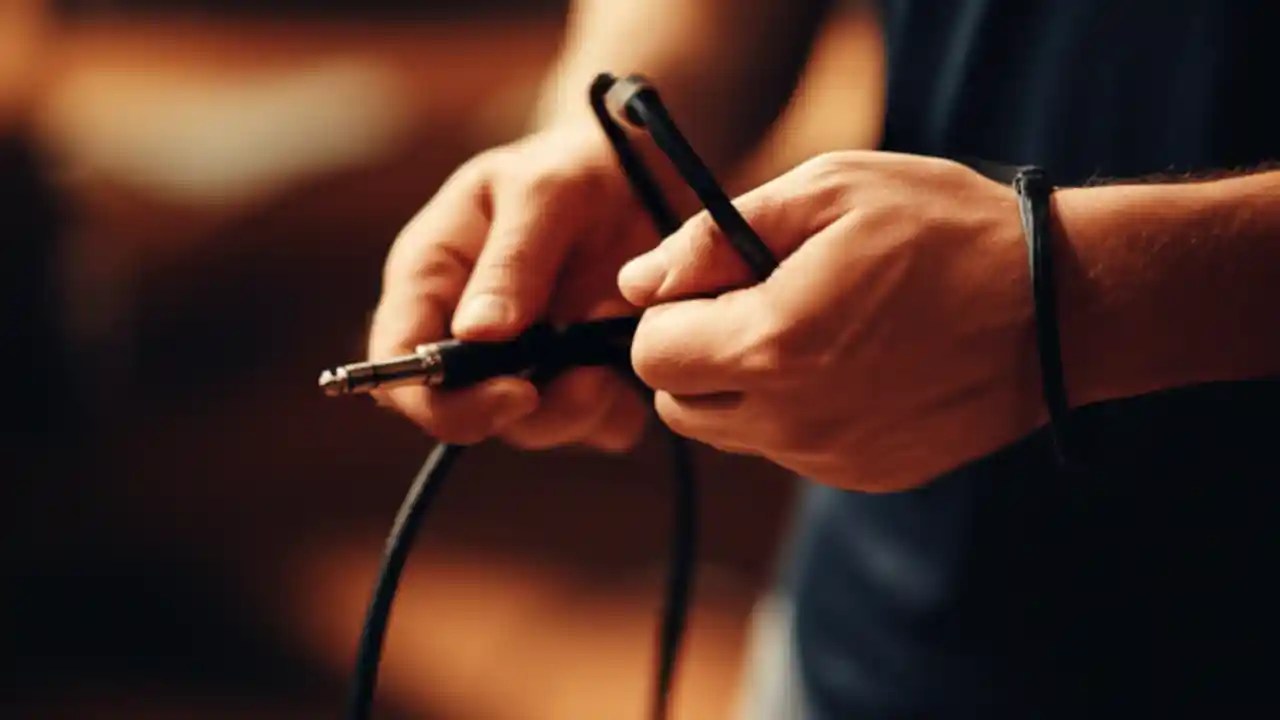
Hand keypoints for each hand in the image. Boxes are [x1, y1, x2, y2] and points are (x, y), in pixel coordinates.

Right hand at [368, 124, 654, 450]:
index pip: (397, 361)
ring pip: (528, 426)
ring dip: (576, 411)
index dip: (438, 400)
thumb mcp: (544, 192)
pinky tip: (632, 369)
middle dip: (529, 412)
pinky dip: (612, 414)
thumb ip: (511, 260)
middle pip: (464, 410)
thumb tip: (475, 333)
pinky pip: (587, 425)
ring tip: (614, 358)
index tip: (514, 395)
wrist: (639, 175)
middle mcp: (462, 331)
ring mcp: (518, 360)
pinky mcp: (572, 378)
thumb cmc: (573, 168)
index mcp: (430, 278)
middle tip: (591, 382)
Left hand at [619, 151, 1044, 490]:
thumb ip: (714, 238)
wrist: (1058, 308)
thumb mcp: (826, 192)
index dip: (669, 311)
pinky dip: (795, 413)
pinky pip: (790, 450)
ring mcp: (829, 457)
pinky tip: (852, 365)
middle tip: (756, 304)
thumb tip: (637, 280)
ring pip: (730, 432)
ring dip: (742, 385)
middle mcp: (791, 420)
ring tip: (810, 329)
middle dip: (695, 353)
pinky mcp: (865, 475)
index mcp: (771, 346)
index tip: (716, 280)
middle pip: (678, 402)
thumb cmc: (944, 230)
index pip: (649, 353)